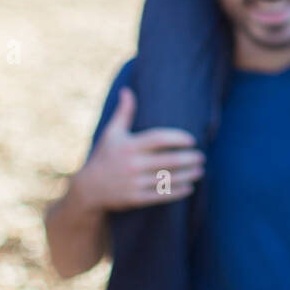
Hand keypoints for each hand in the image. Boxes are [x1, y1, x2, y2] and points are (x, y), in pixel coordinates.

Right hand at [72, 88, 205, 210]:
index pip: (159, 138)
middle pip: (168, 160)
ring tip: (200, 170)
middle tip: (201, 156)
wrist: (88, 189)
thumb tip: (127, 90)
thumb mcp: (111, 133)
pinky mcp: (135, 198)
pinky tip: (190, 187)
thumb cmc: (104, 156)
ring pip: (167, 178)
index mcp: (129, 145)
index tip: (192, 140)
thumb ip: (124, 112)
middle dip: (188, 159)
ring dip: (187, 175)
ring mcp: (134, 182)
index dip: (178, 138)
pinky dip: (177, 191)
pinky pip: (161, 195)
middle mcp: (132, 164)